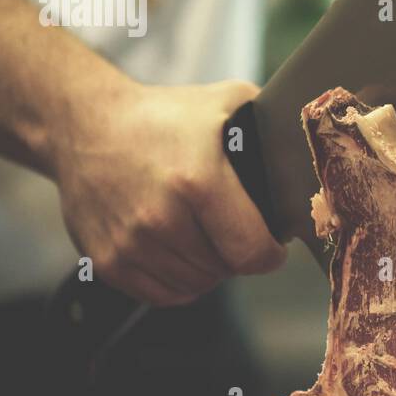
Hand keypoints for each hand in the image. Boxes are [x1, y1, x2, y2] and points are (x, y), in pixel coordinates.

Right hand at [53, 79, 286, 304]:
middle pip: (225, 270)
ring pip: (196, 285)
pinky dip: (179, 281)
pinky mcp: (107, 261)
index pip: (252, 252)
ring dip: (209, 268)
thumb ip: (273, 121)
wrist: (83, 125)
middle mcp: (161, 218)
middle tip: (235, 230)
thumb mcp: (226, 101)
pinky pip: (162, 294)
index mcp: (198, 182)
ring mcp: (130, 243)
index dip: (270, 254)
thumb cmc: (162, 115)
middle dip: (239, 255)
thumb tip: (312, 140)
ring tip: (205, 234)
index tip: (272, 245)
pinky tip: (181, 249)